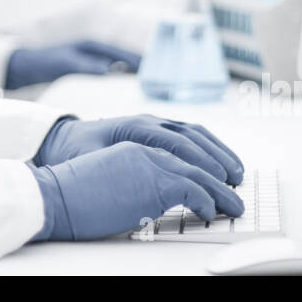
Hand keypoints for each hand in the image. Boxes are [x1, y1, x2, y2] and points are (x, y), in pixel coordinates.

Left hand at [4, 42, 140, 90]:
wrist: (28, 65)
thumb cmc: (45, 62)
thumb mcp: (64, 63)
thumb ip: (84, 65)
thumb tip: (107, 70)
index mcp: (93, 45)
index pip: (121, 51)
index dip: (137, 59)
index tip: (152, 68)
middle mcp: (97, 49)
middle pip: (125, 56)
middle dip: (142, 65)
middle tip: (161, 78)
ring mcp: (95, 57)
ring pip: (121, 64)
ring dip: (134, 72)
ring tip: (152, 84)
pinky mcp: (91, 67)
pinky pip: (113, 71)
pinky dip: (123, 76)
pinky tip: (131, 87)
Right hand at [26, 142, 243, 241]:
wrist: (53, 195)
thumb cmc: (73, 195)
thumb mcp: (109, 180)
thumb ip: (133, 182)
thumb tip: (149, 202)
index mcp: (134, 145)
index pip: (178, 147)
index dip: (202, 160)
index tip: (215, 176)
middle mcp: (145, 148)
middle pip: (195, 155)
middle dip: (219, 172)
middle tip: (234, 189)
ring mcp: (150, 162)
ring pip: (200, 172)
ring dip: (220, 190)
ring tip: (233, 205)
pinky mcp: (152, 181)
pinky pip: (192, 189)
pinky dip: (207, 200)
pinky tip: (210, 211)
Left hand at [33, 113, 242, 184]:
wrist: (65, 138)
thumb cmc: (77, 153)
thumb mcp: (89, 161)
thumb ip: (113, 167)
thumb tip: (136, 179)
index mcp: (134, 126)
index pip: (174, 141)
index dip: (198, 160)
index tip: (216, 179)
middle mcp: (149, 120)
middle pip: (191, 135)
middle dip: (216, 157)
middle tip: (235, 180)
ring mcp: (156, 122)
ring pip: (195, 132)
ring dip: (218, 151)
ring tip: (237, 172)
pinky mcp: (159, 129)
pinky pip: (191, 134)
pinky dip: (211, 147)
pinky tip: (223, 162)